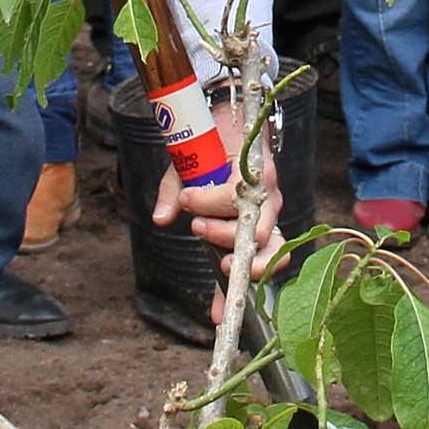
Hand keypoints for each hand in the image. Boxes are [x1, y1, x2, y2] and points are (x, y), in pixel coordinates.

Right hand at [151, 98, 283, 309]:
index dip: (234, 296)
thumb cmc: (203, 150)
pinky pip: (245, 196)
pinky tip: (197, 199)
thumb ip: (174, 202)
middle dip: (240, 265)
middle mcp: (260, 216)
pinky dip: (218, 203)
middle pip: (267, 255)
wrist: (218, 108)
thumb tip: (160, 220)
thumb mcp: (181, 181)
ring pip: (256, 230)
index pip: (245, 269)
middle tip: (215, 260)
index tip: (218, 319)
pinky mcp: (264, 173)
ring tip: (195, 223)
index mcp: (244, 227)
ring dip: (224, 232)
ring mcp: (266, 197)